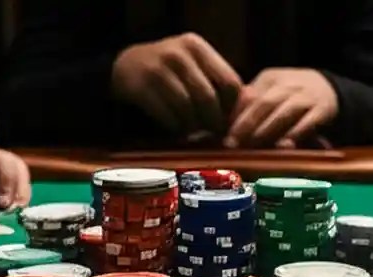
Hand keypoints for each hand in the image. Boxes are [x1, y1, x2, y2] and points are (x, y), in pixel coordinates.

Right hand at [111, 33, 242, 136]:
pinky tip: (177, 130)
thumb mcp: (193, 65)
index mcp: (197, 46)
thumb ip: (217, 81)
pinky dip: (176, 128)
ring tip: (194, 133)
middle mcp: (179, 54)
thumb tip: (248, 106)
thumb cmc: (169, 71)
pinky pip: (168, 116)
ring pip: (187, 109)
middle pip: (208, 98)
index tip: (228, 121)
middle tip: (212, 134)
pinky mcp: (141, 87)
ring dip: (193, 127)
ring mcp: (158, 69)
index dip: (232, 108)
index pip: (229, 82)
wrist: (124, 67)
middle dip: (212, 122)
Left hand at [224, 68, 337, 148]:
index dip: (235, 117)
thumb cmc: (291, 97)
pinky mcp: (323, 109)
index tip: (223, 136)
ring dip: (267, 130)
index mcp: (270, 78)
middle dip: (246, 125)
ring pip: (284, 112)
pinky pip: (308, 122)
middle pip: (264, 103)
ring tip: (253, 146)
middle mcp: (288, 84)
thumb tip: (223, 125)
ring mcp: (307, 96)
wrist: (331, 88)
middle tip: (233, 144)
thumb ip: (250, 106)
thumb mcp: (271, 93)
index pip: (249, 96)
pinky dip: (296, 134)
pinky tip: (284, 146)